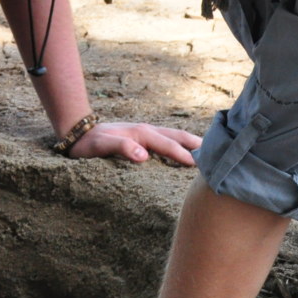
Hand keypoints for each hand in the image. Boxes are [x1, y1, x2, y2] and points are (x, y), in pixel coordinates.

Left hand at [68, 121, 200, 165]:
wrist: (77, 133)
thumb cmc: (89, 143)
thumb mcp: (101, 146)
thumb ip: (121, 147)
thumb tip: (143, 156)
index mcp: (141, 133)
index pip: (169, 144)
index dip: (185, 155)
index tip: (203, 167)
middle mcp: (147, 131)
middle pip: (178, 136)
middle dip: (197, 145)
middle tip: (219, 157)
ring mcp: (146, 134)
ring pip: (174, 136)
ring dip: (192, 144)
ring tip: (209, 154)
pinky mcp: (143, 139)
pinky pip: (167, 140)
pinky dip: (181, 145)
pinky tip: (186, 154)